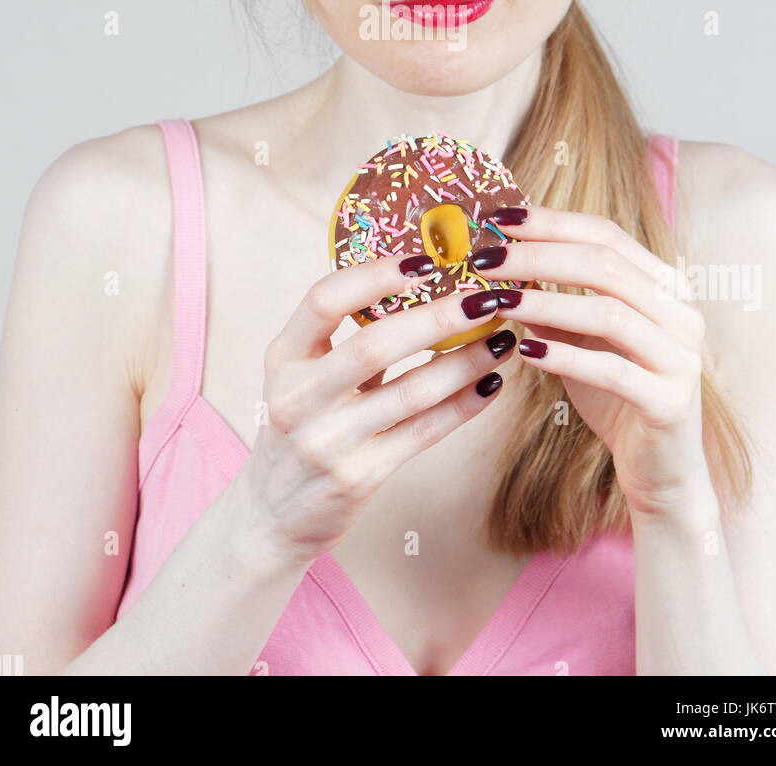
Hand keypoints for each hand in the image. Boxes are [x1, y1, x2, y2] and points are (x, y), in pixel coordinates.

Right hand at [243, 253, 515, 564]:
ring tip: (503, 338)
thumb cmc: (300, 428)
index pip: (323, 300)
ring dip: (466, 361)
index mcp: (283, 357)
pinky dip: (463, 405)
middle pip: (375, 344)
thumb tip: (421, 281)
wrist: (272, 515)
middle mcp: (297, 397)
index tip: (426, 259)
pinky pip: (423, 433)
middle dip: (440, 317)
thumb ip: (346, 337)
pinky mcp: (357, 477)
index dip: (375, 275)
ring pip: (411, 391)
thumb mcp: (301, 376)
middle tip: (486, 296)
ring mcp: (326, 441)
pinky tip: (491, 383)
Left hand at [473, 205, 713, 519]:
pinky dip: (566, 358)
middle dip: (538, 256)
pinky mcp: (671, 402)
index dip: (550, 222)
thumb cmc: (617, 397)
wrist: (660, 472)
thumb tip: (497, 263)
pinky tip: (525, 353)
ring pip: (610, 313)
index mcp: (664, 287)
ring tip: (498, 301)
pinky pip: (614, 371)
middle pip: (605, 265)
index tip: (496, 220)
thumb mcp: (579, 340)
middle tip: (486, 260)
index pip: (605, 234)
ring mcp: (682, 357)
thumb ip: (551, 301)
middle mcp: (681, 313)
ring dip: (546, 303)